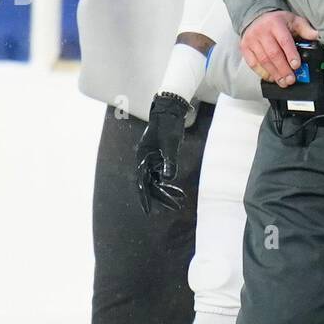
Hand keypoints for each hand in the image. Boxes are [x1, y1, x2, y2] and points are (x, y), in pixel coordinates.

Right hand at [136, 93, 188, 214]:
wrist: (170, 111)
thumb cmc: (169, 126)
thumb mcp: (170, 145)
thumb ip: (169, 161)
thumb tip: (168, 179)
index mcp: (143, 158)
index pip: (143, 183)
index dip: (145, 198)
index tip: (148, 212)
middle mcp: (145, 161)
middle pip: (151, 184)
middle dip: (162, 197)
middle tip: (175, 208)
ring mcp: (152, 160)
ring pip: (157, 181)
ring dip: (167, 191)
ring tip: (180, 201)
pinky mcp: (160, 157)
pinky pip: (163, 174)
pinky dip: (171, 183)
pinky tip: (179, 191)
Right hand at [241, 10, 318, 85]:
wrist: (255, 17)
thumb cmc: (276, 21)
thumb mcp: (292, 20)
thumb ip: (304, 28)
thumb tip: (315, 35)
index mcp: (276, 24)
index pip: (284, 41)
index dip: (291, 54)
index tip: (296, 65)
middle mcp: (262, 32)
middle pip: (273, 54)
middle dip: (283, 69)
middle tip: (291, 79)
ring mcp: (251, 40)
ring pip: (263, 61)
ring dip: (275, 74)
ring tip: (283, 82)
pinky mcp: (245, 48)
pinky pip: (253, 63)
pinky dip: (263, 73)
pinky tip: (272, 78)